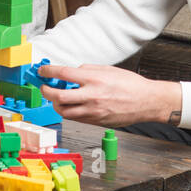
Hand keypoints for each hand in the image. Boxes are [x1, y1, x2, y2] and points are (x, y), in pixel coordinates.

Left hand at [38, 63, 180, 128]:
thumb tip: (71, 72)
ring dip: (56, 104)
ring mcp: (93, 111)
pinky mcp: (97, 122)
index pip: (63, 74)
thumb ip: (87, 70)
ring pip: (64, 112)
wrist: (147, 101)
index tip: (42, 71)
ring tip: (57, 98)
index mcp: (94, 79)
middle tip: (44, 87)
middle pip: (58, 97)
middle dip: (46, 91)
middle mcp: (91, 96)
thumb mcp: (108, 69)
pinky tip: (72, 105)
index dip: (48, 72)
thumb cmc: (130, 84)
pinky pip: (76, 118)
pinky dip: (69, 111)